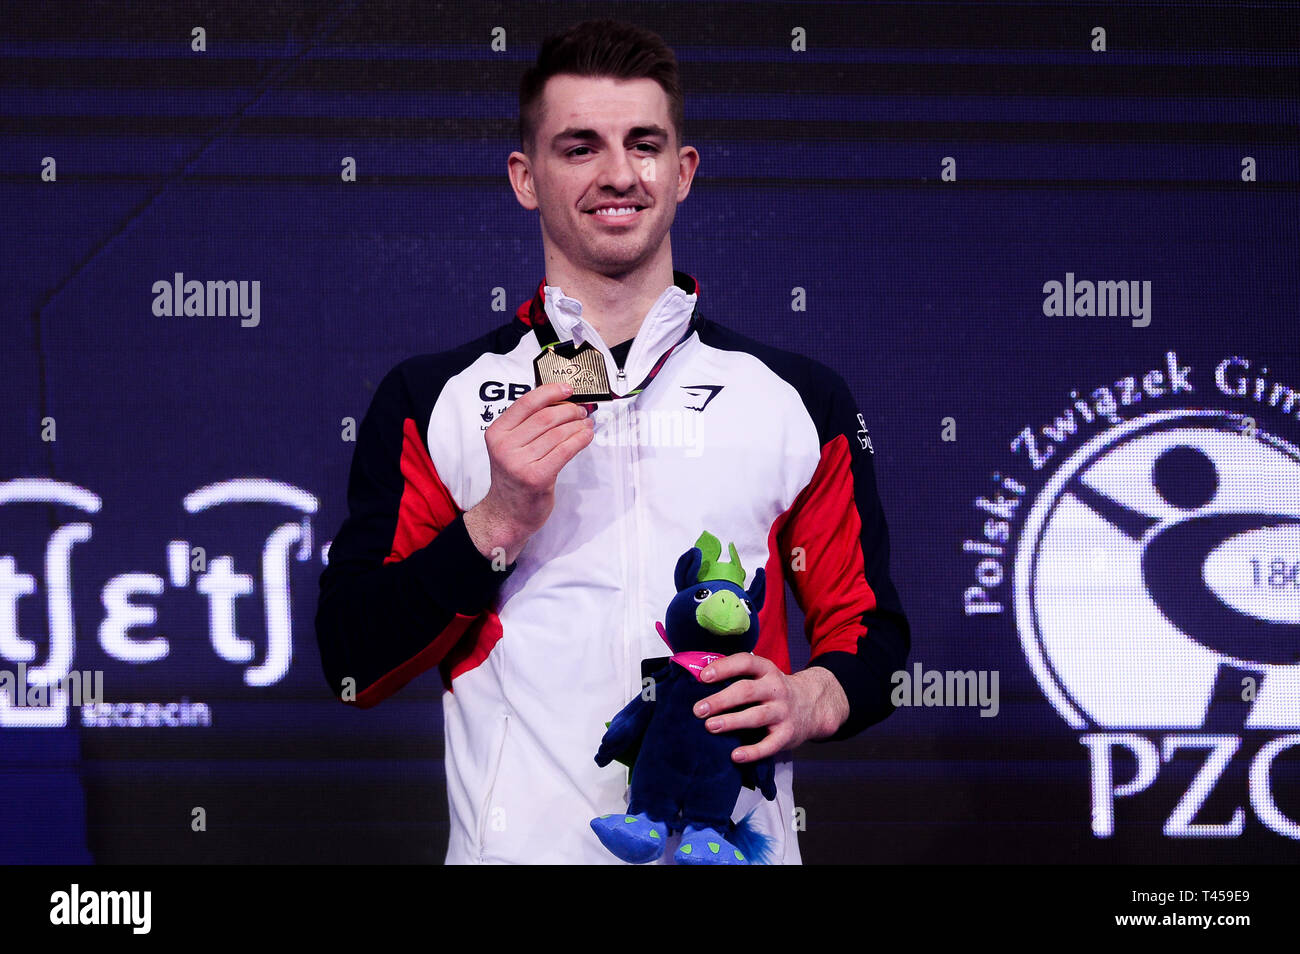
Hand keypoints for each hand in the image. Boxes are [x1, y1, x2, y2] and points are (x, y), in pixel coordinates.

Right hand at [464, 381, 594, 563]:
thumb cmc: (514, 478)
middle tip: (582, 411)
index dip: (550, 392)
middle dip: (569, 410)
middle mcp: (504, 446)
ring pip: (557, 434)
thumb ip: (528, 426)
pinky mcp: (536, 477)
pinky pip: (564, 451)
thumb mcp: (511, 447)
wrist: (507, 514)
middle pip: (545, 417)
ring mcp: (519, 463)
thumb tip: (562, 402)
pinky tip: (587, 436)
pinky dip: (579, 440)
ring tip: (586, 423)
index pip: (526, 403)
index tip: (568, 388)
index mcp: (496, 433)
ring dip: (578, 425)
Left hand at [692, 653, 849, 761]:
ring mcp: (783, 712)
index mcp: (766, 670)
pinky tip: (735, 756)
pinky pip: (769, 745)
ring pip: (756, 716)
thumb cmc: (773, 691)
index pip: (745, 662)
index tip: (703, 676)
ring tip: (710, 726)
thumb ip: (736, 676)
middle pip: (747, 691)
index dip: (724, 668)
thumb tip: (695, 678)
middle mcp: (776, 689)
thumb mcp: (761, 676)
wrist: (811, 706)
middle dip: (721, 700)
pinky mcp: (787, 734)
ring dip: (732, 721)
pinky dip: (752, 752)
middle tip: (698, 709)